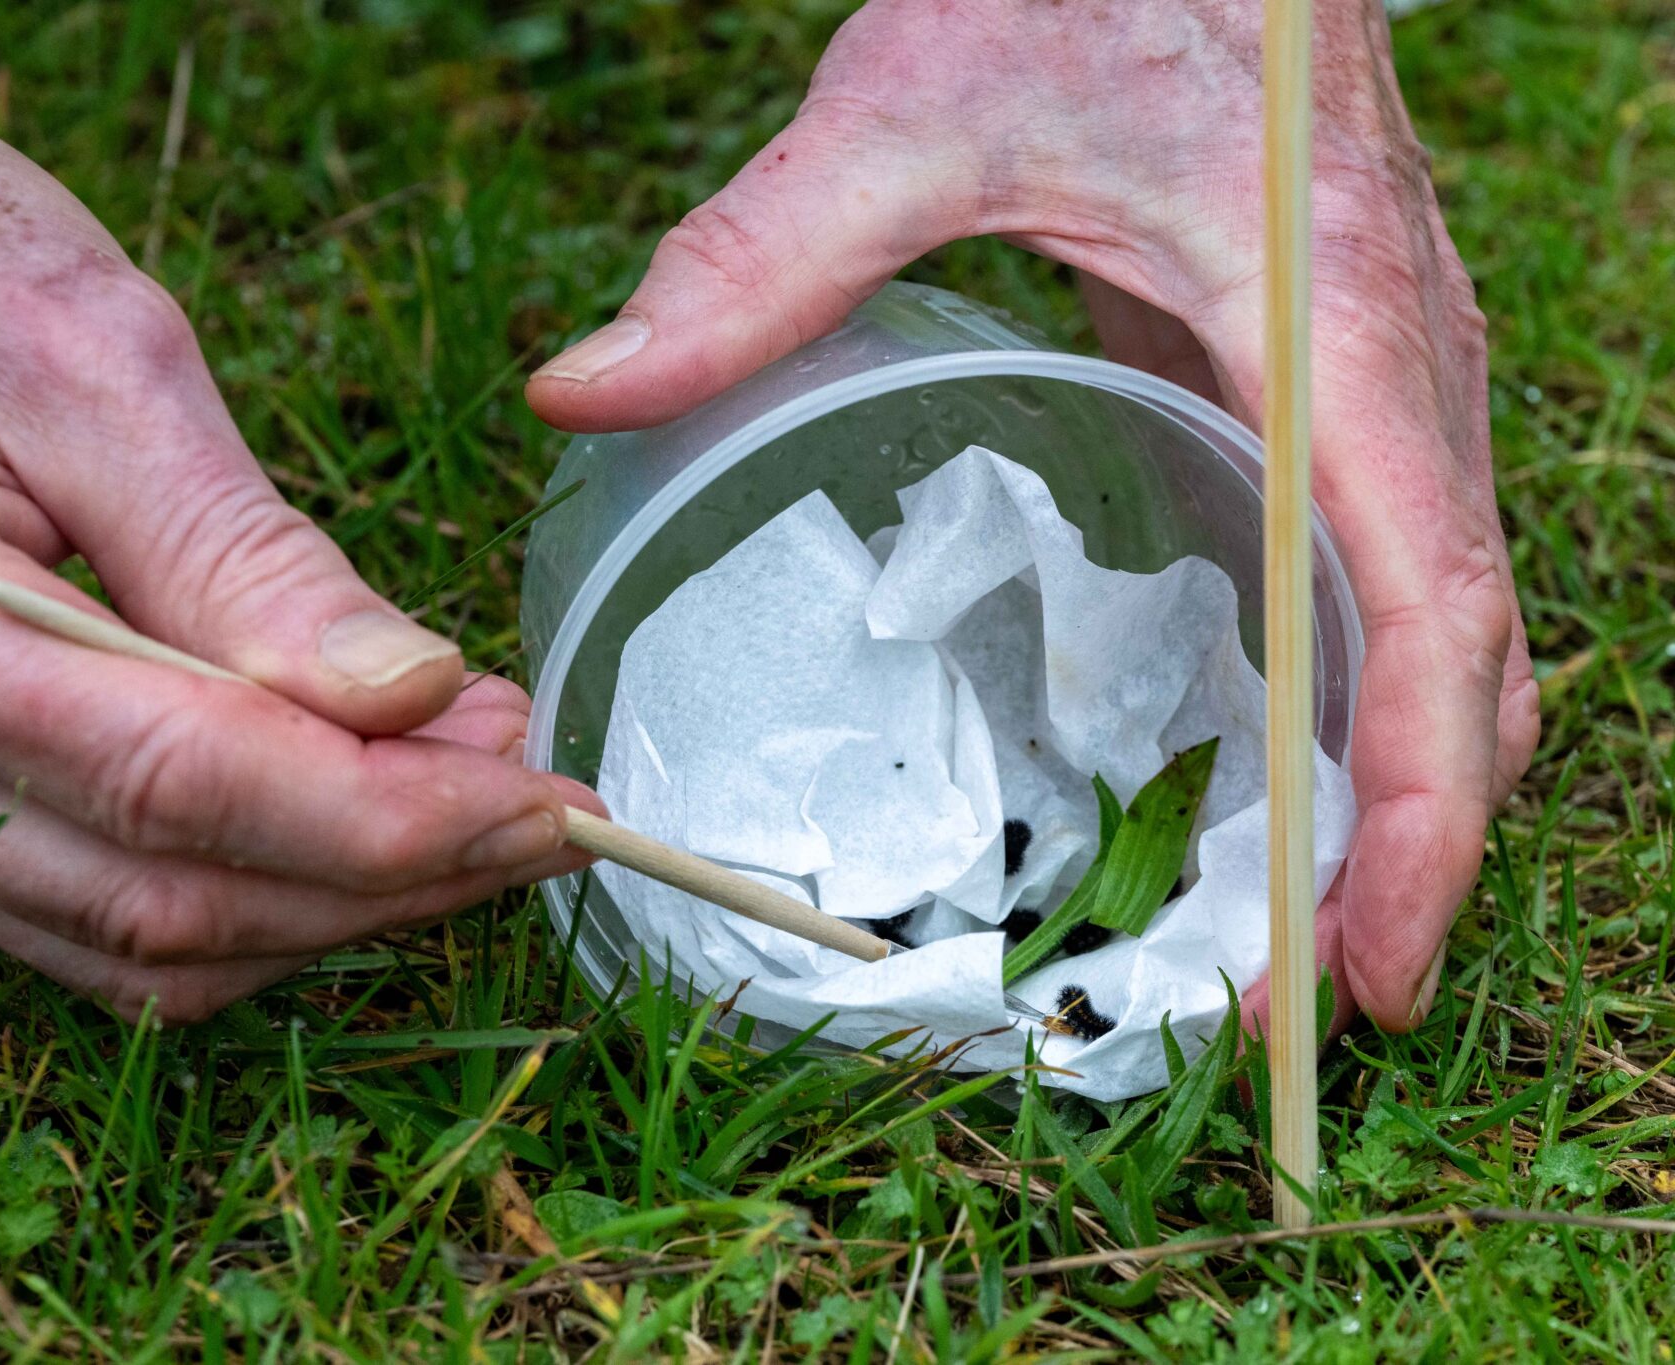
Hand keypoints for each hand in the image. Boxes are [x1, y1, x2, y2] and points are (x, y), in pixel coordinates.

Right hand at [0, 9, 597, 1023]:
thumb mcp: (98, 350)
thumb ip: (247, 549)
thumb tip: (413, 699)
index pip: (176, 782)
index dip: (391, 816)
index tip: (549, 798)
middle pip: (164, 899)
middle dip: (386, 874)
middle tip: (539, 806)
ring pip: (132, 944)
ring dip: (327, 899)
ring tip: (466, 798)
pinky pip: (83, 916)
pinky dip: (239, 890)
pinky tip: (347, 817)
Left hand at [526, 0, 1536, 1032]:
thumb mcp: (917, 104)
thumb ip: (758, 251)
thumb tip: (583, 386)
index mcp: (1335, 339)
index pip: (1434, 620)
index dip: (1417, 820)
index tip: (1352, 973)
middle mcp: (1404, 385)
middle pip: (1465, 670)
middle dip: (1400, 861)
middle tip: (1284, 1017)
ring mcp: (1392, 392)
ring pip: (1444, 637)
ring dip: (1384, 801)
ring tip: (1271, 942)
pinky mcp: (1345, 393)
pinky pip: (1386, 579)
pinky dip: (1351, 705)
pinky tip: (1248, 779)